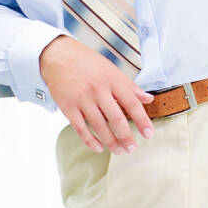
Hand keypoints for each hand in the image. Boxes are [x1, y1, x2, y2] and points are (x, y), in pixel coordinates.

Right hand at [39, 33, 155, 154]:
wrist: (59, 56)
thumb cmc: (87, 62)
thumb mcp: (112, 69)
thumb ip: (130, 86)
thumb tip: (148, 99)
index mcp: (112, 79)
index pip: (132, 103)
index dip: (142, 120)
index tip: (149, 134)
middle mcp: (98, 89)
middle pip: (116, 118)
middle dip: (126, 136)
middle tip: (132, 148)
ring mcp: (82, 99)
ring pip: (99, 125)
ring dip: (111, 141)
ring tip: (119, 151)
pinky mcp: (67, 106)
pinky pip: (80, 128)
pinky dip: (90, 140)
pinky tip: (99, 148)